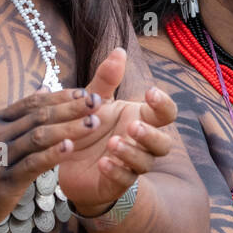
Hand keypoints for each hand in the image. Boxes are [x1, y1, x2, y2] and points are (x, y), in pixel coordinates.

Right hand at [0, 86, 103, 232]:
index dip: (62, 96)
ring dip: (69, 128)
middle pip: (39, 116)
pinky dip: (52, 155)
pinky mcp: (4, 182)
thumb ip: (19, 115)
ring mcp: (0, 158)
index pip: (33, 103)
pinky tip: (71, 148)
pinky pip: (31, 165)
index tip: (86, 92)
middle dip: (71, 108)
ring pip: (39, 137)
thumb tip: (44, 89)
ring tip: (94, 123)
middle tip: (98, 103)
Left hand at [57, 48, 177, 215]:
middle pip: (164, 143)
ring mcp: (131, 164)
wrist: (67, 159)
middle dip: (151, 135)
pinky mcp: (116, 182)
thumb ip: (105, 79)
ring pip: (146, 162)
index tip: (150, 93)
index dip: (163, 104)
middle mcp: (141, 143)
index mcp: (141, 119)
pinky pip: (124, 179)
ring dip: (132, 153)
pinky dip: (116, 171)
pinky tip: (103, 163)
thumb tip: (119, 50)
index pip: (166, 114)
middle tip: (132, 126)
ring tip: (112, 143)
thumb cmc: (87, 126)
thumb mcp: (93, 100)